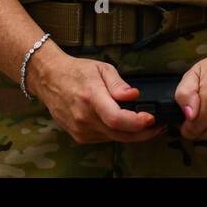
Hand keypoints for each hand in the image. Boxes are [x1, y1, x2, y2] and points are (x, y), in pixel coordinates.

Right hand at [28, 43, 163, 143]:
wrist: (49, 79)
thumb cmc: (77, 71)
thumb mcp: (102, 68)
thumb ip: (119, 84)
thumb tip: (134, 96)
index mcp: (91, 97)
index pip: (116, 118)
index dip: (137, 122)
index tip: (152, 118)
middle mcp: (84, 117)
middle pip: (119, 133)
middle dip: (142, 133)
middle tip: (158, 127)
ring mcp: (79, 129)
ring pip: (113, 138)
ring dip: (131, 135)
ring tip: (146, 125)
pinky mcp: (78, 135)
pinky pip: (103, 138)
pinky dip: (117, 134)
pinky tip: (125, 126)